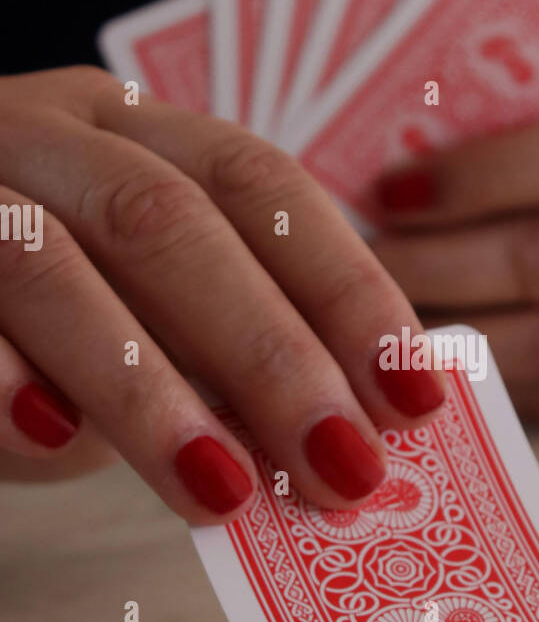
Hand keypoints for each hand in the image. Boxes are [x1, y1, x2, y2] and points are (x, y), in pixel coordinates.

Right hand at [0, 67, 444, 519]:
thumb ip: (218, 358)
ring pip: (46, 264)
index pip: (258, 186)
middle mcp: (44, 136)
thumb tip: (341, 441)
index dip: (344, 286)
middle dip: (269, 351)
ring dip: (145, 386)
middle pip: (166, 221)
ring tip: (223, 490)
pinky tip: (54, 441)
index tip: (417, 397)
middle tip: (343, 467)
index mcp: (130, 131)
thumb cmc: (34, 313)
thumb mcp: (138, 316)